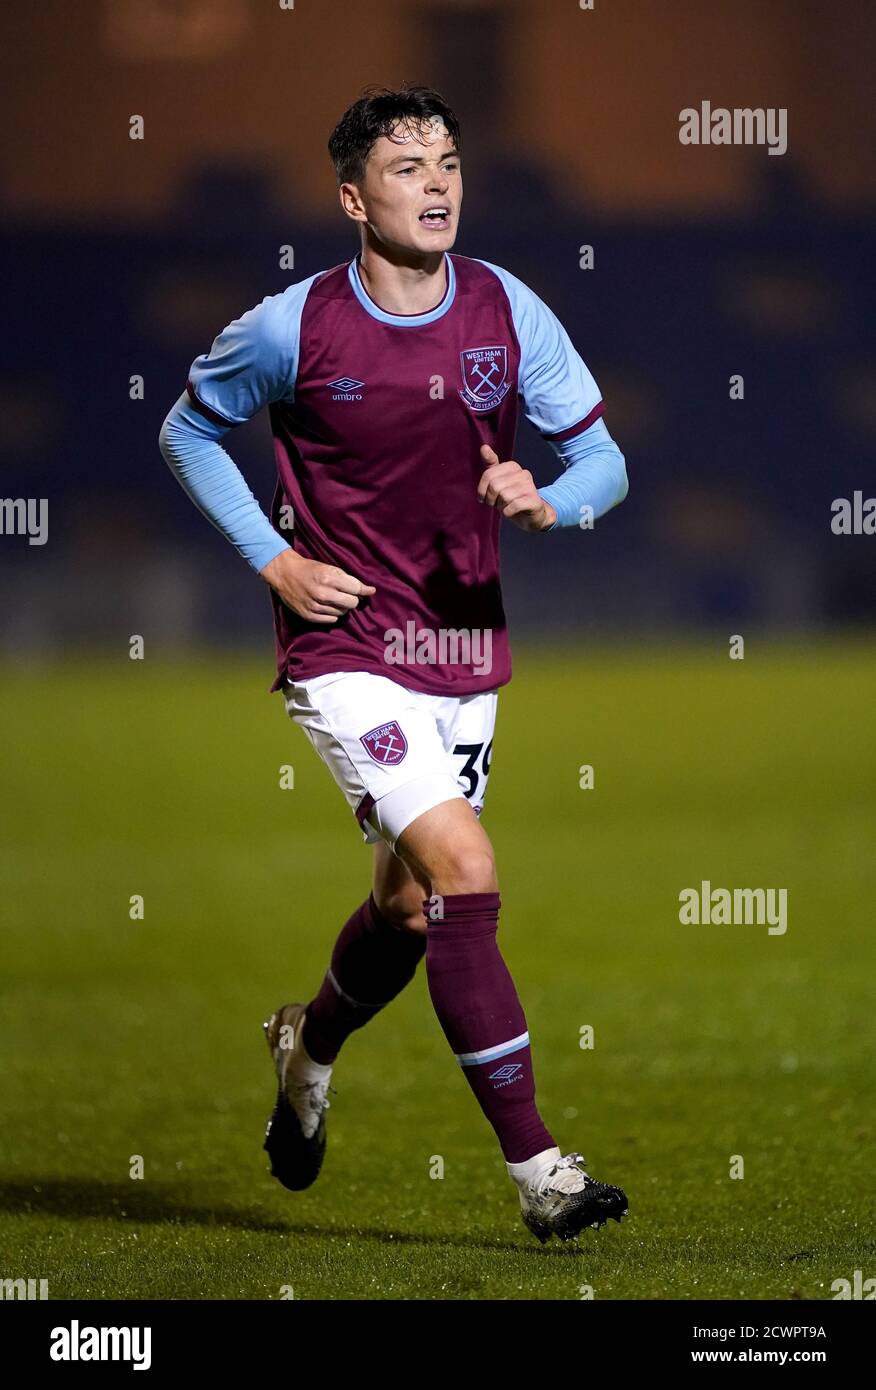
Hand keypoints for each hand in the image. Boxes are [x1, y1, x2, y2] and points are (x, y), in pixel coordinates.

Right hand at [260, 548, 375, 623]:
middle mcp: (323, 593)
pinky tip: (326, 606)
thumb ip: (351, 580)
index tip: (362, 590)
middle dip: (351, 599)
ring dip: (341, 606)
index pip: (356, 590)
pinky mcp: (309, 616)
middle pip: (352, 604)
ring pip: (342, 613)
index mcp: (329, 578)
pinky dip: (332, 614)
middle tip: (344, 594)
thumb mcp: (330, 568)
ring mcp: (315, 606)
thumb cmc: (310, 569)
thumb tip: (371, 591)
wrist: (285, 574)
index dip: (360, 590)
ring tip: (333, 598)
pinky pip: (331, 620)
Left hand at [477, 445, 556, 531]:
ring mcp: (530, 486)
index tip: (483, 498)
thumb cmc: (512, 497)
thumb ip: (491, 464)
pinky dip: (508, 512)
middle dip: (491, 499)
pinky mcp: (534, 501)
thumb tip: (484, 446)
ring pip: (504, 497)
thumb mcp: (498, 480)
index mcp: (513, 466)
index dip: (482, 489)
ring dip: (501, 506)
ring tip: (506, 506)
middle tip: (496, 504)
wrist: (531, 515)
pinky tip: (512, 512)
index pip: (488, 475)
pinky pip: (513, 506)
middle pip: (495, 486)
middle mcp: (523, 473)